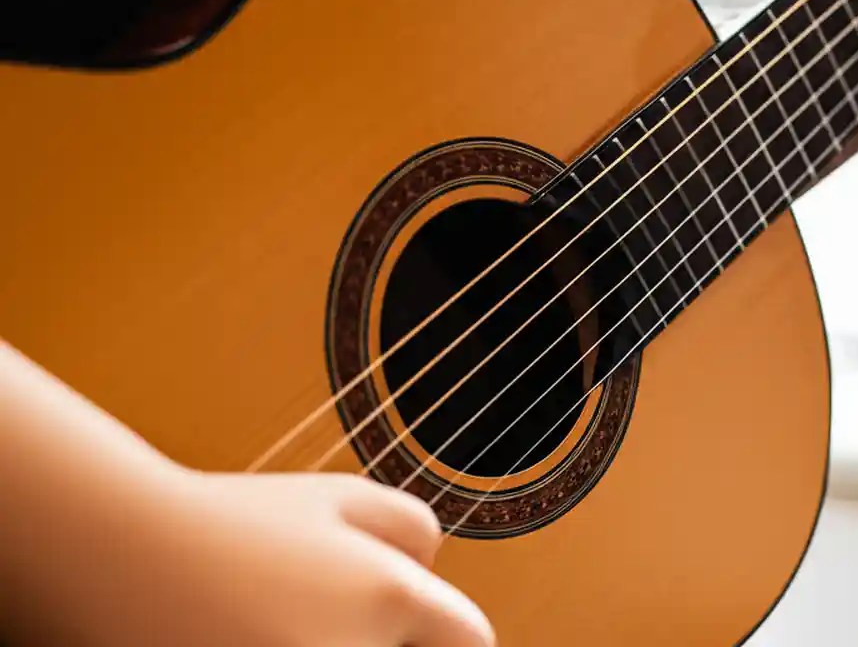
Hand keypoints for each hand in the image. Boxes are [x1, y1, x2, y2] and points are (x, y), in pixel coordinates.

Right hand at [6, 469, 494, 646]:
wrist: (115, 556)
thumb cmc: (233, 522)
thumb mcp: (338, 496)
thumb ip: (413, 527)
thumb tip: (437, 579)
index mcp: (387, 596)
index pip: (472, 643)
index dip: (449, 634)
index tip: (417, 628)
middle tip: (326, 615)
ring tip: (280, 624)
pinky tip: (252, 637)